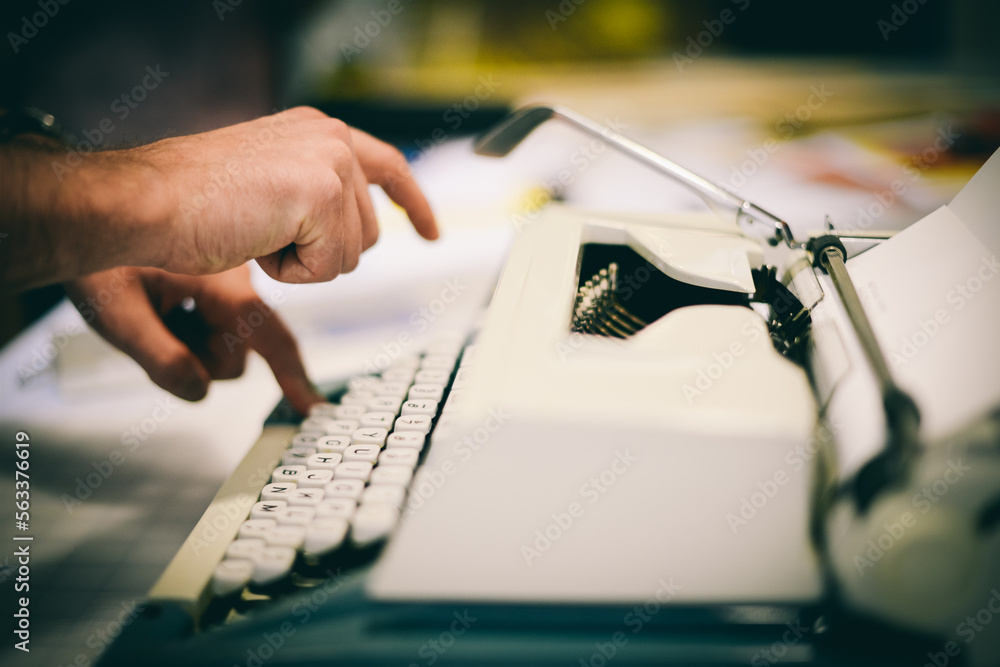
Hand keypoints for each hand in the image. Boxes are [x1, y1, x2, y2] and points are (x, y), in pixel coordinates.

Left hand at [64, 265, 323, 413]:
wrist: (87, 206)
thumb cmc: (100, 253)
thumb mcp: (120, 315)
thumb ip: (163, 361)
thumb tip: (197, 389)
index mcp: (225, 286)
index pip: (273, 340)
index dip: (294, 379)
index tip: (313, 407)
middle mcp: (237, 279)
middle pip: (238, 349)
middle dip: (199, 354)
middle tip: (152, 330)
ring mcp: (229, 275)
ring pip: (226, 336)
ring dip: (190, 337)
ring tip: (150, 307)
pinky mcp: (218, 274)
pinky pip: (217, 317)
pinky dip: (190, 321)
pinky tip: (160, 301)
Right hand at [138, 106, 437, 281]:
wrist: (147, 202)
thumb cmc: (189, 202)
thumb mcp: (267, 188)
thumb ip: (311, 192)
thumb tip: (348, 225)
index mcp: (317, 131)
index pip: (388, 166)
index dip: (413, 205)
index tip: (431, 233)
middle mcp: (331, 137)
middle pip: (368, 234)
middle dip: (320, 253)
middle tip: (262, 232)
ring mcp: (330, 161)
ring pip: (353, 255)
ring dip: (303, 262)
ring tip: (255, 230)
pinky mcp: (323, 192)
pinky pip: (331, 268)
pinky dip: (292, 272)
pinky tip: (257, 241)